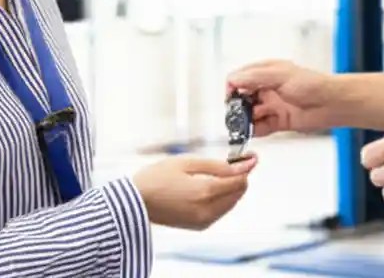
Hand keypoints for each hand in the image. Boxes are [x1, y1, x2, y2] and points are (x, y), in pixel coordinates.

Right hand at [133, 154, 256, 230]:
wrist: (136, 201)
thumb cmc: (157, 178)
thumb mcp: (188, 162)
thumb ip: (219, 165)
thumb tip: (246, 165)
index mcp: (206, 192)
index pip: (240, 181)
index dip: (245, 167)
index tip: (248, 157)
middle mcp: (207, 210)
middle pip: (238, 193)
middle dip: (238, 178)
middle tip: (228, 164)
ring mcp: (204, 221)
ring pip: (231, 203)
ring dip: (230, 189)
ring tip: (214, 175)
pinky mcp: (199, 226)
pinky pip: (220, 211)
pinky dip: (220, 199)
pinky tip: (207, 189)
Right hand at [226, 60, 338, 136]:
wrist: (333, 103)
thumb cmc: (313, 84)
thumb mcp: (280, 75)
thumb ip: (255, 77)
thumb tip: (233, 80)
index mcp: (267, 72)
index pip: (240, 78)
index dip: (232, 88)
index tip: (230, 98)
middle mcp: (268, 88)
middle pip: (242, 98)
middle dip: (236, 107)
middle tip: (234, 116)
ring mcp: (273, 105)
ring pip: (250, 114)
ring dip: (244, 121)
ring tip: (241, 126)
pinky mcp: (279, 121)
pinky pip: (261, 127)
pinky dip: (254, 131)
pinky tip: (251, 133)